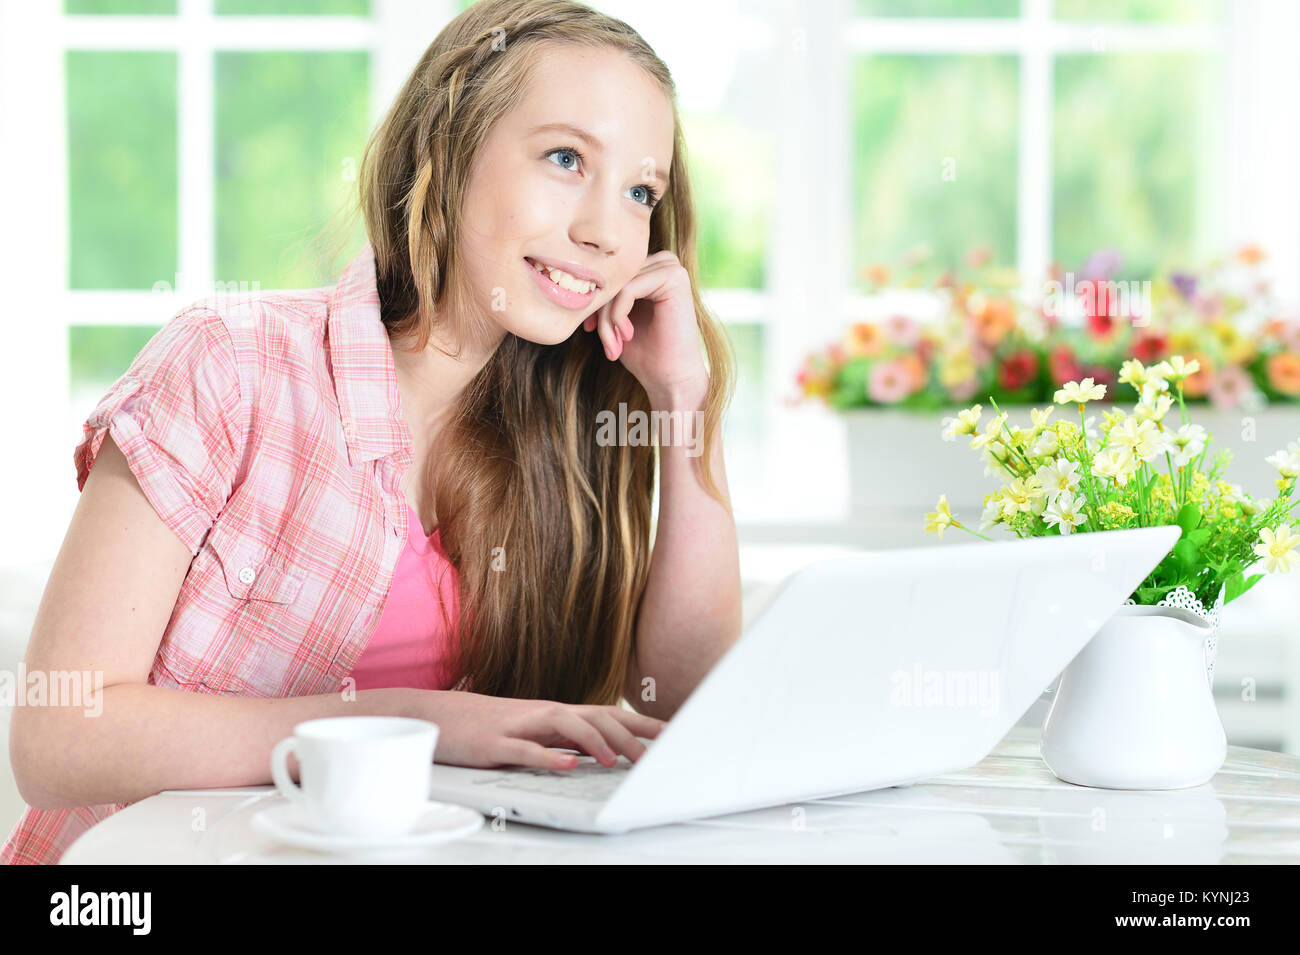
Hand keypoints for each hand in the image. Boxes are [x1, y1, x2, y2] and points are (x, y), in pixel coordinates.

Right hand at [419, 691, 667, 770]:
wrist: (436, 715)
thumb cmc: (488, 726)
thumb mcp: (532, 732)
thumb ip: (564, 741)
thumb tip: (603, 752)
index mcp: (555, 714)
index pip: (608, 714)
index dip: (641, 723)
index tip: (673, 733)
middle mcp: (543, 714)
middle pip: (595, 716)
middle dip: (628, 734)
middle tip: (656, 755)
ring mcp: (520, 726)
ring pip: (566, 725)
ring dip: (594, 742)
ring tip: (617, 762)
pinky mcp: (495, 743)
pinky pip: (525, 750)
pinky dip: (548, 757)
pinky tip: (568, 767)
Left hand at [583, 250, 708, 402]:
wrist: (671, 379)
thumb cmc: (645, 353)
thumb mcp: (615, 319)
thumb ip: (603, 296)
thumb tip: (575, 277)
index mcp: (652, 269)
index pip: (610, 275)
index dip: (595, 301)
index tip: (590, 329)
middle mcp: (664, 262)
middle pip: (614, 278)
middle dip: (601, 312)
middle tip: (607, 344)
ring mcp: (671, 267)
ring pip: (618, 284)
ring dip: (608, 318)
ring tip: (614, 344)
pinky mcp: (674, 278)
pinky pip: (628, 289)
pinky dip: (618, 315)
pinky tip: (627, 336)